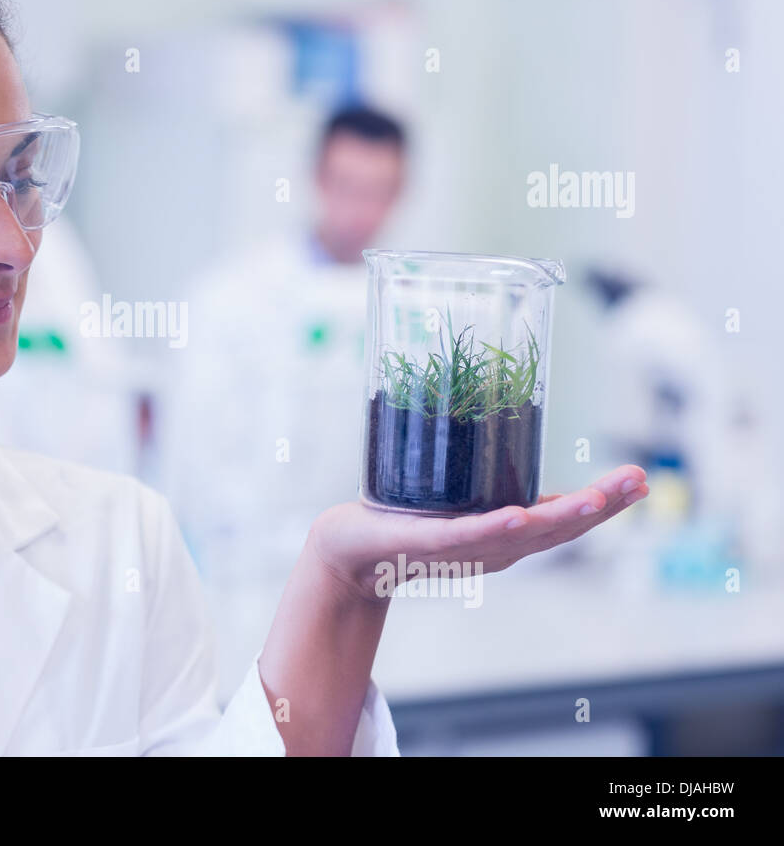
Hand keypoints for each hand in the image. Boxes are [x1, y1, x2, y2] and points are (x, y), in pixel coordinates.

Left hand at [308, 465, 648, 605]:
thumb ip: (492, 483)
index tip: (640, 480)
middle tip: (637, 482)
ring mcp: (461, 548)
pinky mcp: (423, 542)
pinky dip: (492, 529)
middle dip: (600, 508)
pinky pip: (462, 536)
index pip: (564, 521)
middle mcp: (492, 548)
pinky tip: (517, 517)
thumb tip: (520, 436)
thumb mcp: (461, 502)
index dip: (605, 504)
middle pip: (555, 530)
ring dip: (559, 517)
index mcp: (506, 537)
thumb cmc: (406, 521)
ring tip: (597, 499)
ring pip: (518, 534)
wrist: (349, 553)